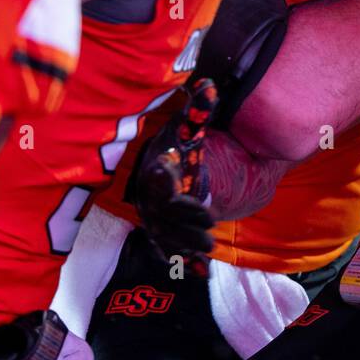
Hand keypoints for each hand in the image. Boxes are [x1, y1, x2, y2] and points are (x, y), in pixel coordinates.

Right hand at [127, 77, 218, 274]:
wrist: (166, 165)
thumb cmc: (178, 146)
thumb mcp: (188, 129)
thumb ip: (198, 111)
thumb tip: (208, 85)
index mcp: (156, 171)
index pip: (161, 183)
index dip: (173, 190)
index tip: (191, 196)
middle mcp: (150, 197)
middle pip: (165, 215)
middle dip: (185, 224)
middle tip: (209, 230)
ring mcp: (154, 217)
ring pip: (166, 236)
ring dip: (185, 246)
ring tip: (208, 249)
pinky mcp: (160, 233)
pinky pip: (168, 251)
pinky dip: (182, 263)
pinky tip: (199, 273)